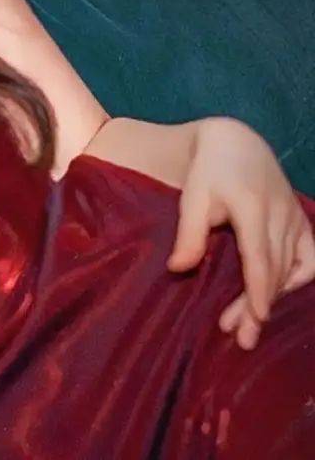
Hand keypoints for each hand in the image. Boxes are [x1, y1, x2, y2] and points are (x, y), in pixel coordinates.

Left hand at [166, 116, 314, 349]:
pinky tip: (278, 294)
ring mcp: (295, 218)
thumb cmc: (208, 170)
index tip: (256, 319)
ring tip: (249, 321)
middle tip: (241, 337)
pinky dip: (297, 279)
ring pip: (292, 269)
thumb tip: (177, 269)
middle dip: (258, 307)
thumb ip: (189, 234)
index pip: (260, 258)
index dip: (259, 291)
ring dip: (274, 297)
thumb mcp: (192, 197)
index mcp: (252, 207)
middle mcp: (280, 215)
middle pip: (275, 271)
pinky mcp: (301, 220)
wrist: (235, 142)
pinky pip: (309, 257)